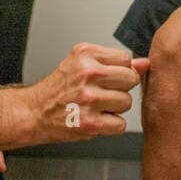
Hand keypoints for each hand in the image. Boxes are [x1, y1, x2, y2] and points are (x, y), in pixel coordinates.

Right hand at [27, 43, 149, 144]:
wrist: (34, 112)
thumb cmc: (59, 88)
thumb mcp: (82, 64)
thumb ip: (115, 63)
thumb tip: (146, 63)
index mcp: (85, 53)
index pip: (126, 59)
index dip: (119, 71)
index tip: (104, 78)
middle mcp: (87, 73)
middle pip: (131, 79)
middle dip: (120, 88)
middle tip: (100, 93)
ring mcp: (89, 99)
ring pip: (127, 102)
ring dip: (115, 108)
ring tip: (96, 106)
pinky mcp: (90, 123)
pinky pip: (120, 124)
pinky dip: (111, 126)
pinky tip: (95, 120)